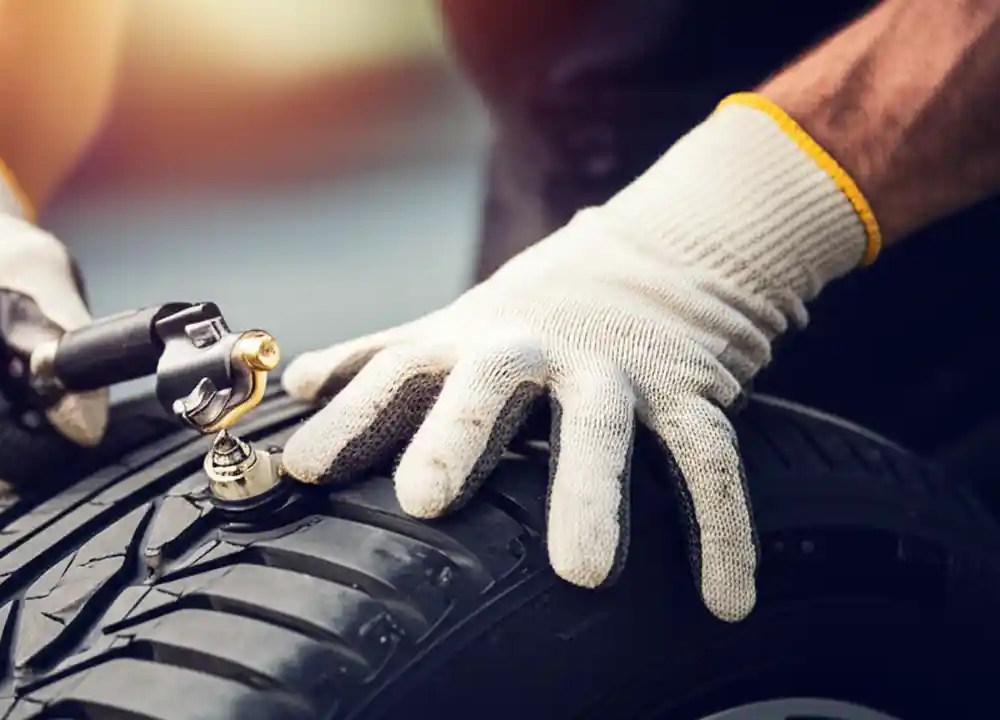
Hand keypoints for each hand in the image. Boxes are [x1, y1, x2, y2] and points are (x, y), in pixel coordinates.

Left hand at [282, 96, 877, 620]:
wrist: (661, 252)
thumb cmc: (533, 313)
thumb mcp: (452, 327)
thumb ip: (379, 358)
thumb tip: (295, 384)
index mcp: (469, 338)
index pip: (398, 371)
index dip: (351, 417)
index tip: (305, 471)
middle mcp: (536, 349)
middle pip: (492, 380)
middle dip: (459, 433)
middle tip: (424, 501)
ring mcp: (617, 367)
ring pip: (604, 424)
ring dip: (592, 494)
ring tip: (583, 576)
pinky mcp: (691, 391)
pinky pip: (710, 461)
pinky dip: (723, 529)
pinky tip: (725, 603)